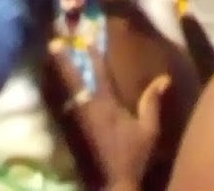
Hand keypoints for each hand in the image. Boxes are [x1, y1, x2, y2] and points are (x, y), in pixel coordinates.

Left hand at [49, 41, 168, 190]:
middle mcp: (88, 109)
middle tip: (53, 43)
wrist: (113, 184)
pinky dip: (58, 93)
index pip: (99, 74)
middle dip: (63, 61)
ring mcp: (77, 120)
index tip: (87, 38)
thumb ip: (152, 103)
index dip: (94, 55)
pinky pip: (63, 106)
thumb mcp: (148, 131)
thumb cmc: (133, 156)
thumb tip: (164, 78)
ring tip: (49, 59)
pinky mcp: (72, 131)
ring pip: (65, 92)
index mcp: (106, 105)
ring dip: (58, 75)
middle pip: (73, 80)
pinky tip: (54, 87)